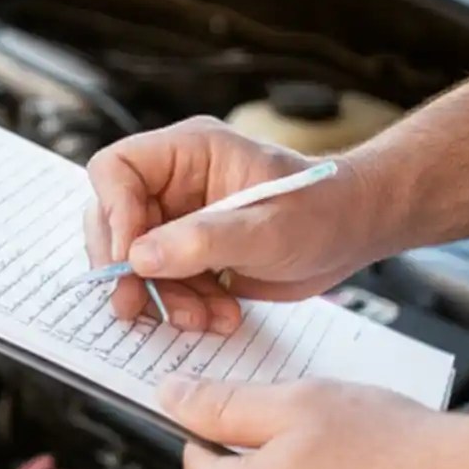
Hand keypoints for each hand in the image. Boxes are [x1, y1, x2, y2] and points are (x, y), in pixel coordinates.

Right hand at [84, 117, 381, 332]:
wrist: (355, 234)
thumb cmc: (324, 210)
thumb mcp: (267, 228)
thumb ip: (203, 240)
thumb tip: (139, 257)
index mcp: (188, 152)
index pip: (116, 169)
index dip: (113, 214)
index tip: (130, 259)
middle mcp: (175, 182)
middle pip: (113, 220)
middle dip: (127, 268)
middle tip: (136, 305)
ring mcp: (179, 219)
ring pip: (135, 260)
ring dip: (160, 296)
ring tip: (199, 317)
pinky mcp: (189, 253)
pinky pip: (161, 282)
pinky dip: (181, 306)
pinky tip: (216, 316)